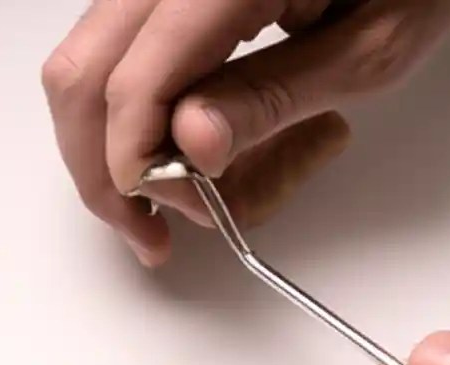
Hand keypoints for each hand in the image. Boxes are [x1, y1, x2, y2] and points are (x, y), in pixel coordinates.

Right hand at [41, 0, 449, 266]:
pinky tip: (183, 144)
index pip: (134, 81)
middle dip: (107, 167)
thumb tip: (190, 148)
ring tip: (174, 196)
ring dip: (112, 142)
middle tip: (150, 232)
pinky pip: (118, 47)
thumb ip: (273, 96)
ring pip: (85, 61)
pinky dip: (135, 107)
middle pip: (81, 73)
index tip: (173, 220)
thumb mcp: (368, 47)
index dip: (139, 166)